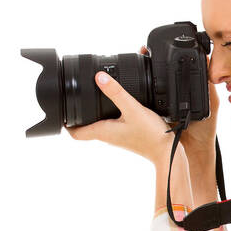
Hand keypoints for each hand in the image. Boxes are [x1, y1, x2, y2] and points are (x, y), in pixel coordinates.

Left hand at [65, 46, 217, 167]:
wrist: (170, 153)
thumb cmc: (151, 137)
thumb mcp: (133, 109)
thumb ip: (116, 92)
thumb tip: (99, 77)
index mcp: (102, 131)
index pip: (75, 133)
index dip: (65, 123)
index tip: (61, 111)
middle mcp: (108, 135)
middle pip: (85, 127)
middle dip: (78, 114)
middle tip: (74, 98)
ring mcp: (119, 136)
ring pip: (99, 125)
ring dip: (94, 113)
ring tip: (92, 98)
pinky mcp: (129, 134)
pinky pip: (113, 124)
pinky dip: (109, 115)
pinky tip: (118, 105)